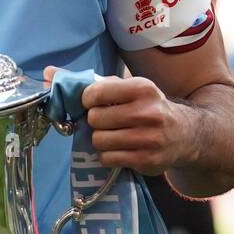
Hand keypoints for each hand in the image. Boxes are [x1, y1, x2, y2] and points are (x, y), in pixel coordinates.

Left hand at [44, 67, 190, 175]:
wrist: (185, 134)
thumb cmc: (146, 107)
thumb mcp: (125, 88)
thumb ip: (87, 81)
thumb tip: (47, 74)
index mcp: (141, 88)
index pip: (94, 93)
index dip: (87, 100)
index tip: (94, 103)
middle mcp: (148, 112)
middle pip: (95, 119)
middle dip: (96, 121)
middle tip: (107, 122)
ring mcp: (149, 138)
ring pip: (99, 140)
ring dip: (100, 139)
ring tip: (114, 135)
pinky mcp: (147, 160)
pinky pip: (107, 158)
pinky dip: (108, 155)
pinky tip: (121, 149)